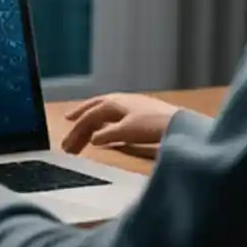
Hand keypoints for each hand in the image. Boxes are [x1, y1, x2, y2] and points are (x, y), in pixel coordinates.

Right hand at [60, 93, 181, 155]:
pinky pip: (114, 116)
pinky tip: (105, 131)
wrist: (178, 124)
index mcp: (113, 102)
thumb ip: (107, 135)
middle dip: (79, 125)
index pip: (89, 117)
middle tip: (68, 140)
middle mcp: (119, 100)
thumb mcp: (126, 132)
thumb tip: (93, 139)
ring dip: (90, 123)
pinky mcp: (140, 112)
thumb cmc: (152, 126)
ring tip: (81, 132)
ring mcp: (130, 105)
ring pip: (103, 112)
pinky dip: (104, 123)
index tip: (67, 146)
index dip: (76, 131)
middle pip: (93, 111)